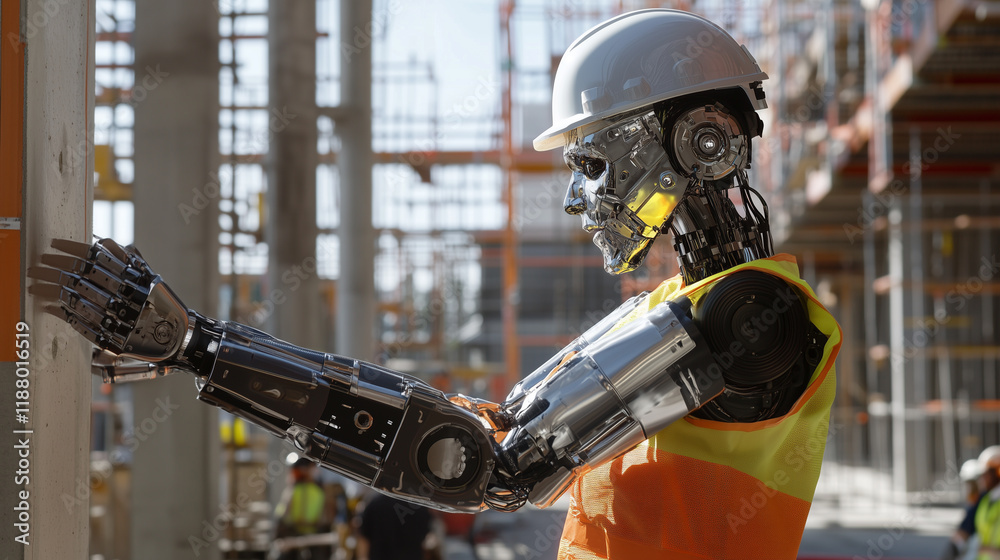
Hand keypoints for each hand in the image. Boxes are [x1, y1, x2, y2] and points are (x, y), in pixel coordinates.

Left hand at [28, 238, 190, 362]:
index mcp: (133, 278)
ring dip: (51, 291)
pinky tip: (50, 307)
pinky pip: (80, 323)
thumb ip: (129, 259)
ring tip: (35, 286)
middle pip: (80, 277)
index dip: (72, 248)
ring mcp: (116, 317)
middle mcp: (123, 296)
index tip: (54, 244)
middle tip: (37, 264)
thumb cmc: (163, 304)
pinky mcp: (111, 337)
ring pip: (75, 299)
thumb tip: (105, 241)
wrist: (177, 337)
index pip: (96, 257)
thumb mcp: (150, 277)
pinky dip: (62, 313)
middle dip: (55, 268)